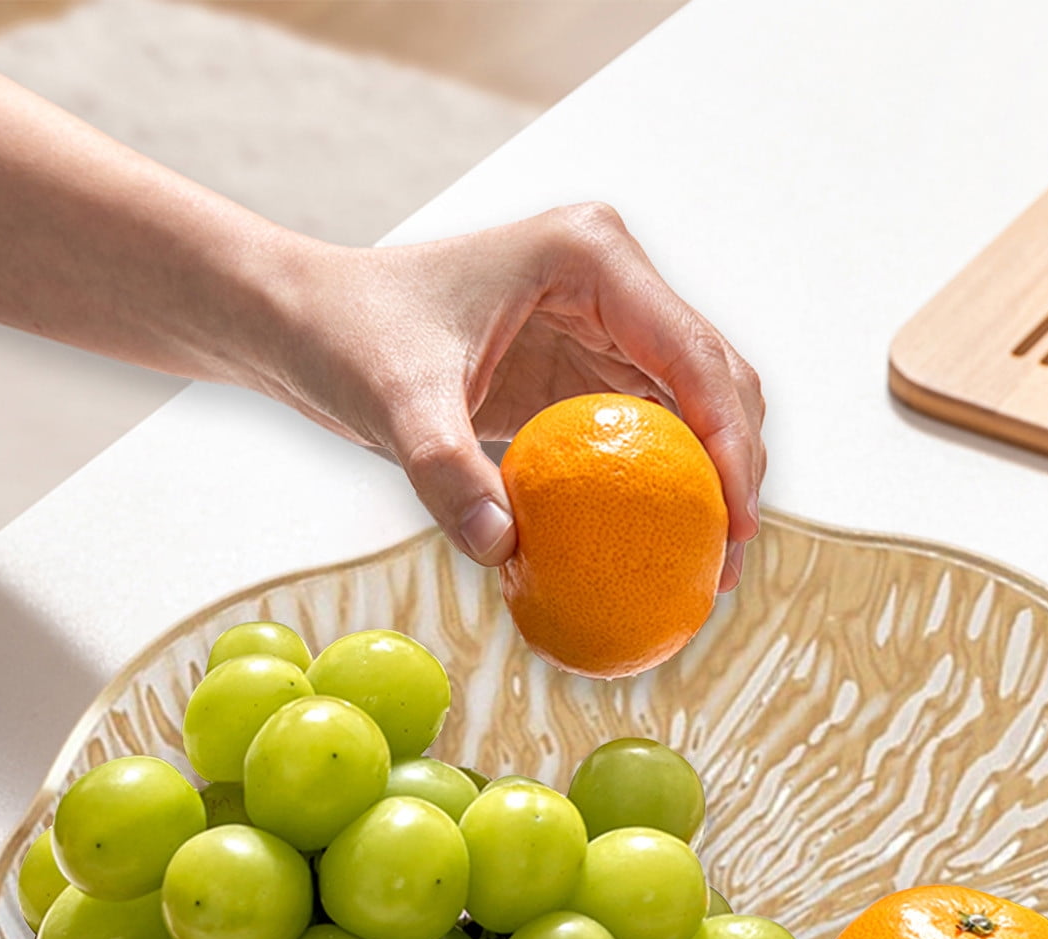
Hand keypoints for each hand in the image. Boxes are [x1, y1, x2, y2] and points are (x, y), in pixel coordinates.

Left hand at [257, 204, 766, 590]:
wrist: (309, 323)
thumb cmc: (347, 337)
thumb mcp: (393, 403)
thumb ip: (444, 472)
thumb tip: (504, 552)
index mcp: (591, 258)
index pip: (692, 353)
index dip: (731, 442)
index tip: (735, 523)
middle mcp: (613, 283)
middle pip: (717, 381)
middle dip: (738, 472)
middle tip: (728, 564)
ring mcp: (605, 326)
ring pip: (696, 410)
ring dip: (712, 486)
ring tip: (710, 572)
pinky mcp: (584, 371)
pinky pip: (646, 436)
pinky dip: (663, 490)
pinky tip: (660, 552)